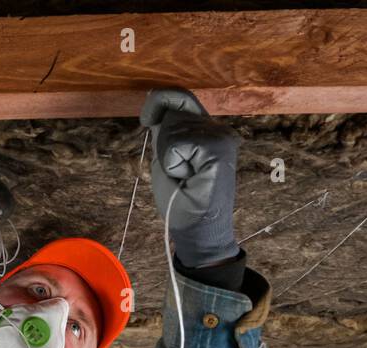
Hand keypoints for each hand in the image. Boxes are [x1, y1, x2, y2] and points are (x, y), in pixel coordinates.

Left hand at [140, 88, 240, 267]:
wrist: (196, 230)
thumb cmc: (181, 199)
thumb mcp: (165, 158)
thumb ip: (164, 133)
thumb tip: (156, 106)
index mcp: (206, 130)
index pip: (180, 98)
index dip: (159, 101)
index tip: (145, 120)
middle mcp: (217, 129)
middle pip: (174, 111)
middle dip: (163, 141)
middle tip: (178, 170)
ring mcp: (221, 138)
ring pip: (174, 128)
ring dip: (169, 157)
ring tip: (186, 176)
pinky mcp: (220, 150)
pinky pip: (179, 144)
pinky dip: (174, 163)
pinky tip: (189, 178)